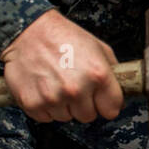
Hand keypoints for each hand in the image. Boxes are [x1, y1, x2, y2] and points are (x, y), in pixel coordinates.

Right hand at [0, 9, 123, 122]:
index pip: (112, 110)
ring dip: (63, 106)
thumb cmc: (64, 37)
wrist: (28, 31)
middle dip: (83, 105)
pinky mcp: (33, 103)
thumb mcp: (98, 47)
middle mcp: (76, 89)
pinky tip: (44, 88)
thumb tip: (120, 95)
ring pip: (66, 118)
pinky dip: (45, 107)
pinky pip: (46, 117)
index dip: (106, 104)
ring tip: (57, 84)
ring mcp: (54, 98)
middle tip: (74, 86)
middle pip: (88, 117)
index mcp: (98, 75)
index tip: (99, 99)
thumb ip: (112, 72)